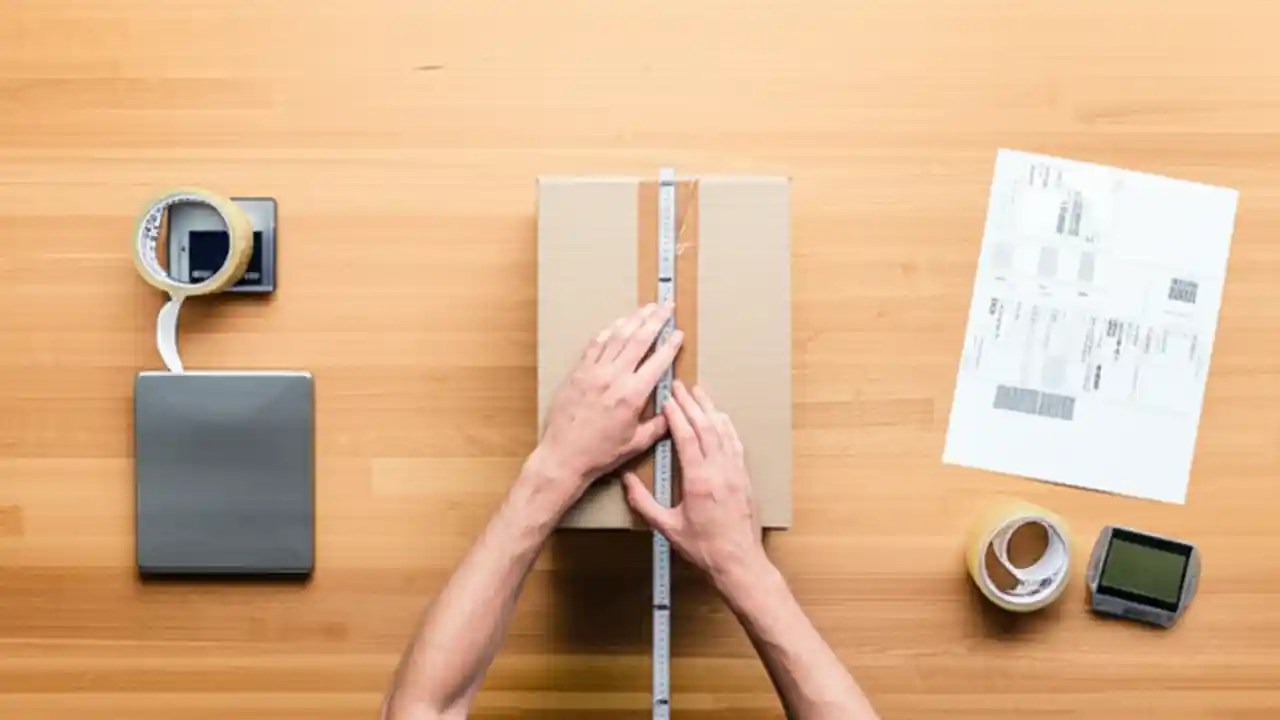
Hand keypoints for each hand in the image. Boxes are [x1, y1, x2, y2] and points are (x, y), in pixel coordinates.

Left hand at [535, 303, 683, 495]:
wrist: (564, 456)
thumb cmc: (600, 454)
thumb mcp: (636, 443)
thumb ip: (658, 425)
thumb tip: (672, 412)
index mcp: (632, 395)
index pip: (657, 362)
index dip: (670, 345)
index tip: (678, 334)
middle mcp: (614, 378)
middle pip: (639, 340)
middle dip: (655, 321)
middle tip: (667, 307)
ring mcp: (594, 372)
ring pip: (617, 337)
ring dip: (634, 319)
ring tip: (646, 308)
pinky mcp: (578, 373)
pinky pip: (595, 345)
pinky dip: (608, 331)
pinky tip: (617, 324)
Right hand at [623, 382, 769, 589]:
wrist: (738, 561)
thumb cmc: (703, 548)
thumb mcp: (667, 528)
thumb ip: (643, 503)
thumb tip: (626, 482)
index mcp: (700, 481)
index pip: (687, 437)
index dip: (676, 415)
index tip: (667, 399)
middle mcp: (720, 471)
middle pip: (706, 427)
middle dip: (691, 404)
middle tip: (679, 387)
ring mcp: (735, 472)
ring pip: (723, 430)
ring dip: (710, 409)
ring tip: (699, 392)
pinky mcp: (744, 476)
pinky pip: (735, 442)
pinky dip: (726, 425)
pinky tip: (720, 416)